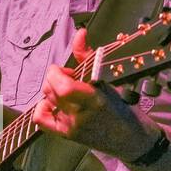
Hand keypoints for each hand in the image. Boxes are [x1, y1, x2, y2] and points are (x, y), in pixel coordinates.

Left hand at [31, 28, 159, 160]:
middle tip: (70, 79)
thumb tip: (79, 32)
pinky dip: (43, 108)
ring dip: (52, 90)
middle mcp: (80, 115)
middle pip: (50, 89)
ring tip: (67, 92)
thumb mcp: (106, 81)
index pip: (62, 87)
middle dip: (55, 77)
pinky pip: (41, 119)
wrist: (128, 138)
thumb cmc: (119, 107)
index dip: (56, 73)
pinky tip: (54, 105)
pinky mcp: (65, 135)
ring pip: (46, 99)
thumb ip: (88, 56)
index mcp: (94, 99)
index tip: (67, 70)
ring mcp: (71, 127)